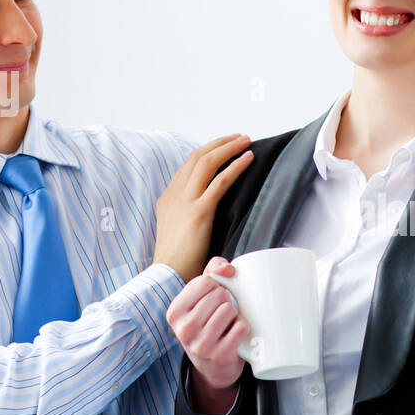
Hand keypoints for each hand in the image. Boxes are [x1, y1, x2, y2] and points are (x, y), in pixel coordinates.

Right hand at [154, 135, 253, 282]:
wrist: (167, 276)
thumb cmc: (177, 261)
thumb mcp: (178, 231)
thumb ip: (189, 216)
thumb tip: (207, 212)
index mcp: (168, 198)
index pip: (188, 165)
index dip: (208, 151)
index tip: (225, 146)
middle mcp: (174, 195)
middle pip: (197, 157)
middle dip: (220, 143)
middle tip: (239, 138)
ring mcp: (185, 201)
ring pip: (208, 162)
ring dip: (229, 148)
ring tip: (246, 141)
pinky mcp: (199, 211)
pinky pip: (221, 181)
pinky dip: (236, 166)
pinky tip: (248, 159)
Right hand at [164, 256, 251, 398]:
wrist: (211, 366)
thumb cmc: (207, 323)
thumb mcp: (200, 297)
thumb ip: (212, 271)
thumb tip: (228, 269)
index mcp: (174, 312)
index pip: (205, 282)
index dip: (216, 286)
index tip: (213, 297)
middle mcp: (184, 329)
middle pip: (219, 295)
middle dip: (226, 300)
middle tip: (221, 314)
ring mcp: (202, 345)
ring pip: (230, 310)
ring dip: (234, 315)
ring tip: (226, 324)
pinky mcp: (221, 355)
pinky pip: (241, 327)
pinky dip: (243, 327)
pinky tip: (234, 335)